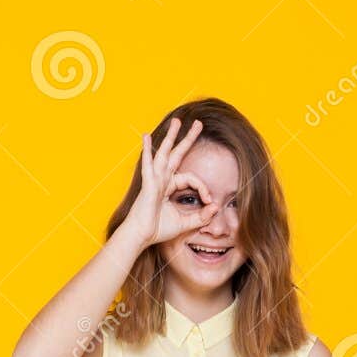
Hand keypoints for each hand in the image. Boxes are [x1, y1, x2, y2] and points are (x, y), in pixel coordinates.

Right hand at [121, 117, 218, 249]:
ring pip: (165, 153)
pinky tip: (146, 137)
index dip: (203, 188)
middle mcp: (162, 179)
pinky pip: (148, 164)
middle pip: (177, 154)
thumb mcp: (186, 223)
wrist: (141, 236)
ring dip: (171, 136)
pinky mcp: (148, 184)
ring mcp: (154, 179)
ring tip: (177, 121)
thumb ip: (202, 216)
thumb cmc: (159, 230)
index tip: (209, 201)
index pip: (192, 179)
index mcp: (170, 187)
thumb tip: (215, 207)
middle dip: (188, 138)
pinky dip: (147, 150)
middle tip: (198, 124)